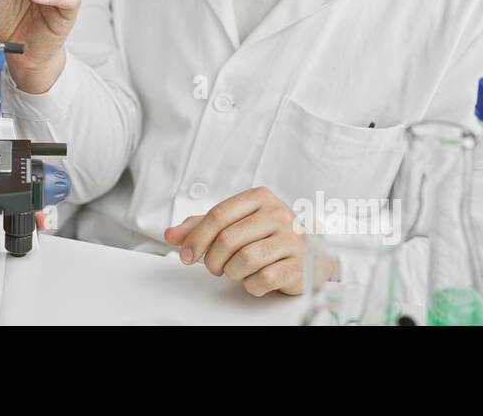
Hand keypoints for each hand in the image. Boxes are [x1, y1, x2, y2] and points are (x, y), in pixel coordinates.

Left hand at [163, 187, 312, 296]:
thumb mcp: (236, 223)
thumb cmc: (267, 236)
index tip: (185, 255)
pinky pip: (263, 279)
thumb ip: (202, 226)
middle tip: (215, 267)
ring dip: (232, 272)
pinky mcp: (299, 265)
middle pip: (228, 239)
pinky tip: (254, 279)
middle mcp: (278, 214)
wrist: (310, 254)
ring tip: (236, 271)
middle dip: (213, 260)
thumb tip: (171, 235)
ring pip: (244, 260)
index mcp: (260, 198)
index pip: (218, 215)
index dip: (196, 238)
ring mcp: (291, 239)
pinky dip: (251, 285)